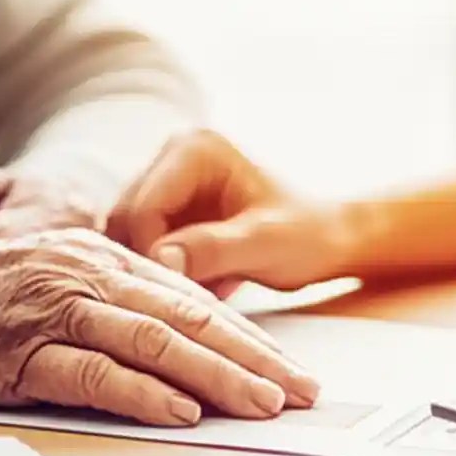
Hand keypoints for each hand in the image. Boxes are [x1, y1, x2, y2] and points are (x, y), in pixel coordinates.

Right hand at [0, 229, 318, 424]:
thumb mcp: (43, 280)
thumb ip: (103, 302)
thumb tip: (169, 347)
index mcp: (95, 254)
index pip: (190, 297)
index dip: (245, 334)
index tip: (285, 365)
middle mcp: (84, 273)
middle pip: (188, 317)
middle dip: (254, 357)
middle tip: (300, 390)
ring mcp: (53, 308)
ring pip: (155, 342)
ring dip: (218, 376)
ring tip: (263, 404)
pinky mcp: (21, 350)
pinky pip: (95, 373)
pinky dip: (144, 393)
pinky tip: (182, 411)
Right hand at [106, 130, 357, 295]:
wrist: (330, 240)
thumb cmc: (309, 236)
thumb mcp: (266, 244)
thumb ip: (214, 248)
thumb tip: (161, 260)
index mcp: (194, 149)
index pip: (141, 207)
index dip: (150, 256)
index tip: (176, 297)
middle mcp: (172, 157)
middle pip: (126, 221)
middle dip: (147, 266)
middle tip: (179, 305)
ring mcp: (167, 185)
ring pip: (129, 239)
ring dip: (152, 274)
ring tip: (191, 300)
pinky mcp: (168, 213)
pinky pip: (143, 249)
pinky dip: (162, 276)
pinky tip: (193, 294)